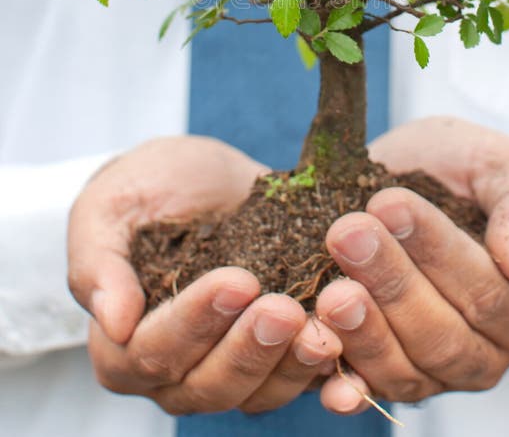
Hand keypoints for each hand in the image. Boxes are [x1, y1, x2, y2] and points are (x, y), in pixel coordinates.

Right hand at [68, 136, 341, 414]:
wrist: (209, 178)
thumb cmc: (149, 186)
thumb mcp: (109, 206)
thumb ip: (98, 262)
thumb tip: (110, 321)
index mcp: (122, 341)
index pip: (150, 352)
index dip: (193, 323)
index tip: (237, 280)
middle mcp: (175, 369)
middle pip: (206, 385)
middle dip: (248, 347)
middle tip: (283, 306)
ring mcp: (229, 366)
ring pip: (257, 392)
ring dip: (291, 363)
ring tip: (323, 325)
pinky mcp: (276, 355)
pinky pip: (299, 378)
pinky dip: (325, 368)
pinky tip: (348, 341)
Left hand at [315, 116, 508, 413]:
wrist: (403, 175)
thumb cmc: (461, 167)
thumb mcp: (504, 165)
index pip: (487, 291)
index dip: (437, 251)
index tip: (388, 204)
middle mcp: (486, 354)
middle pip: (442, 335)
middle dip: (390, 283)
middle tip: (346, 233)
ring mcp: (433, 374)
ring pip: (402, 369)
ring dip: (362, 329)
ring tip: (330, 288)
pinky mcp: (383, 378)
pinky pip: (363, 390)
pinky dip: (341, 380)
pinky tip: (316, 352)